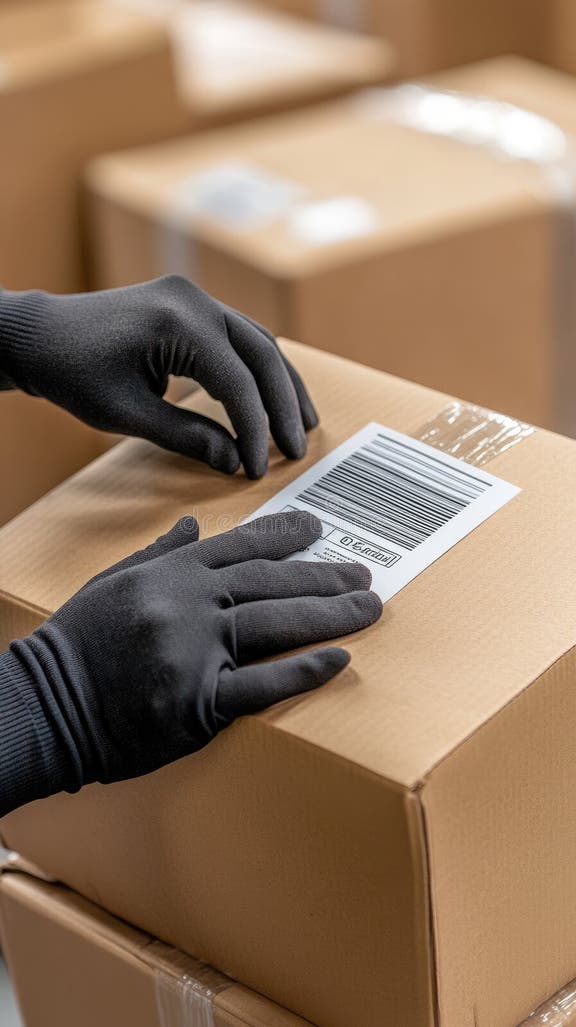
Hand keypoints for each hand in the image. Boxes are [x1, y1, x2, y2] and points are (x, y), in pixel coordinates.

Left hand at [0, 276, 317, 477]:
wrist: (42, 335)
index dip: (255, 429)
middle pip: (262, 355)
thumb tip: (234, 461)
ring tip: (302, 425)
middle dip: (283, 406)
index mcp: (176, 321)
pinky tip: (271, 399)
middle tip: (296, 449)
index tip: (260, 466)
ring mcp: (195, 297)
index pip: (236, 381)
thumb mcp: (126, 414)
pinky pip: (240, 336)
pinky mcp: (192, 305)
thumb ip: (186, 436)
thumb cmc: (74, 373)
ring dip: (282, 385)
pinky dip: (259, 370)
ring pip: (259, 341)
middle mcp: (193, 300)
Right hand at [8, 512, 380, 790]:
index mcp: (171, 575)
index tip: (319, 526)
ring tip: (369, 608)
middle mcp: (188, 604)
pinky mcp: (198, 701)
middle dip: (324, 576)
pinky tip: (339, 658)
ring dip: (330, 614)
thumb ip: (162, 553)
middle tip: (364, 577)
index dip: (284, 534)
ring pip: (275, 623)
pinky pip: (261, 684)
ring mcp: (194, 651)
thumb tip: (196, 525)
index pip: (240, 546)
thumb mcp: (114, 582)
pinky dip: (303, 671)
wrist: (47, 706)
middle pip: (270, 583)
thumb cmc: (78, 644)